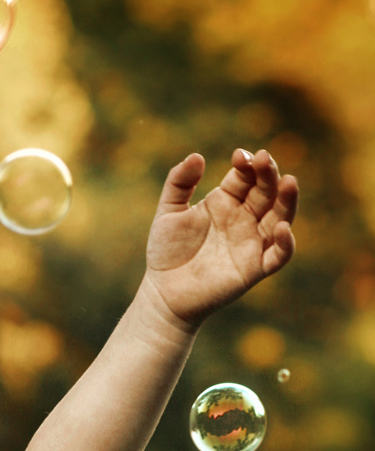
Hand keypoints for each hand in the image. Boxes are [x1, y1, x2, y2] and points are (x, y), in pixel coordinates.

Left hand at [143, 150, 297, 330]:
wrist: (163, 293)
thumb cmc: (166, 253)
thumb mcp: (168, 212)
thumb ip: (178, 183)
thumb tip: (197, 156)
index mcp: (226, 201)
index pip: (246, 176)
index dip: (247, 164)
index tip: (239, 157)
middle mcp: (244, 218)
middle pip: (266, 191)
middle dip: (268, 173)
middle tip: (263, 159)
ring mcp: (252, 243)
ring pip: (280, 217)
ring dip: (287, 199)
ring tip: (288, 182)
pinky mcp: (254, 269)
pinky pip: (278, 256)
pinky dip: (286, 243)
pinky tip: (282, 228)